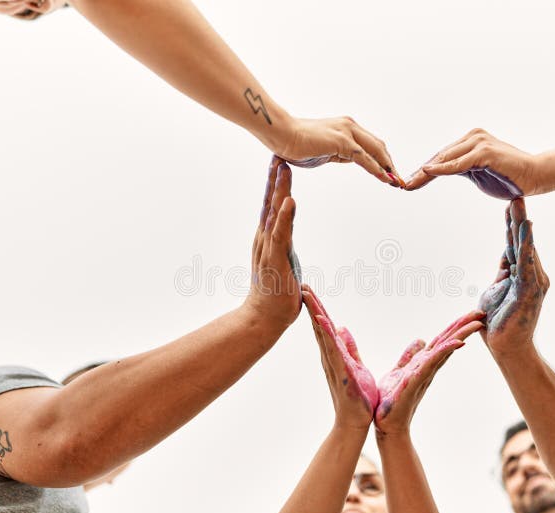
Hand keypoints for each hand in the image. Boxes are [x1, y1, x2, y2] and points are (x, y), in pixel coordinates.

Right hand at [244, 156, 301, 330]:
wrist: (264, 317)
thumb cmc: (276, 291)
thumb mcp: (283, 260)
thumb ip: (284, 245)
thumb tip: (289, 238)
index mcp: (268, 238)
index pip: (271, 206)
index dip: (275, 184)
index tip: (279, 163)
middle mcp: (265, 238)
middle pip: (270, 203)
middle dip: (275, 178)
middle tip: (278, 154)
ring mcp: (268, 248)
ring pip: (274, 213)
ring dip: (280, 190)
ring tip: (284, 169)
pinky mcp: (274, 259)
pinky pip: (281, 234)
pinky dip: (285, 217)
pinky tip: (290, 201)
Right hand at [275, 116, 403, 186]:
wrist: (282, 134)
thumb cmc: (296, 144)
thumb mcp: (324, 152)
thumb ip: (339, 154)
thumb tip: (351, 159)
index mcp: (346, 127)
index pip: (370, 144)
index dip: (382, 159)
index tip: (389, 174)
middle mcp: (350, 126)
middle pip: (378, 146)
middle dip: (390, 164)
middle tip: (398, 180)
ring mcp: (347, 132)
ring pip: (376, 150)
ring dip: (388, 168)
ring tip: (395, 182)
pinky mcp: (343, 141)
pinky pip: (365, 158)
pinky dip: (377, 169)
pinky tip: (385, 178)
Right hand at [302, 286, 378, 429]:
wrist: (356, 422)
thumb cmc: (357, 397)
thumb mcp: (355, 365)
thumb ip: (348, 347)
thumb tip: (341, 328)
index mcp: (335, 354)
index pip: (324, 326)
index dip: (317, 307)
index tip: (309, 290)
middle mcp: (330, 357)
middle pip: (318, 326)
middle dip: (311, 306)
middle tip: (301, 285)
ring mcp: (333, 364)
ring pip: (322, 334)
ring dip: (315, 314)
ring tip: (307, 296)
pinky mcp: (340, 372)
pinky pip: (332, 350)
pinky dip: (326, 334)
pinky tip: (321, 320)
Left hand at [374, 311, 484, 435]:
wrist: (386, 424)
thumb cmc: (392, 400)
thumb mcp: (400, 371)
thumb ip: (409, 356)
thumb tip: (420, 340)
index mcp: (424, 363)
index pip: (443, 340)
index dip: (456, 326)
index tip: (473, 313)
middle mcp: (428, 368)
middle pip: (448, 342)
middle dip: (463, 326)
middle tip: (481, 312)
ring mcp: (423, 374)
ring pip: (444, 351)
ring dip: (459, 336)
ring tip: (475, 323)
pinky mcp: (414, 383)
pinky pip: (430, 364)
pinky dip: (443, 352)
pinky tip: (455, 343)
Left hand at [405, 129, 539, 196]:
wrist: (535, 177)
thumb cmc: (507, 177)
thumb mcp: (476, 173)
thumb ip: (459, 169)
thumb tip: (437, 171)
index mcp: (470, 140)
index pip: (442, 157)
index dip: (424, 171)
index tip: (409, 182)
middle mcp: (473, 137)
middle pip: (440, 157)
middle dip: (420, 173)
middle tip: (403, 185)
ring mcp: (479, 142)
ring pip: (445, 160)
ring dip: (425, 173)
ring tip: (410, 183)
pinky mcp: (484, 152)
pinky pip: (457, 164)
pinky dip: (441, 169)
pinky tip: (426, 172)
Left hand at [478, 198, 549, 357]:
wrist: (505, 348)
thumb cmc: (498, 322)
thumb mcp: (495, 290)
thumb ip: (502, 273)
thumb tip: (504, 259)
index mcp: (521, 274)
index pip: (514, 244)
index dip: (511, 224)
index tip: (509, 203)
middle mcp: (532, 275)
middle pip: (522, 242)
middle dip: (517, 219)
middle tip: (516, 194)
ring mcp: (533, 282)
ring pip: (526, 248)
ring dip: (521, 226)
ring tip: (519, 205)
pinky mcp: (530, 290)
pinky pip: (526, 263)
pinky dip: (524, 246)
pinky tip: (524, 230)